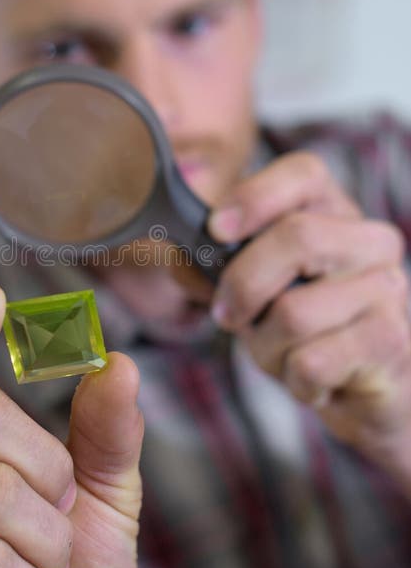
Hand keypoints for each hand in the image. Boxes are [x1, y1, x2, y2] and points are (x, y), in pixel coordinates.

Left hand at [208, 152, 410, 482]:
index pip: (303, 174)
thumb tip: (178, 256)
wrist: (368, 393)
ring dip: (267, 349)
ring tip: (286, 356)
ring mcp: (387, 290)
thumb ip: (219, 267)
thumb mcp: (259, 291)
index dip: (254, 196)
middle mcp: (371, 242)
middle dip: (243, 283)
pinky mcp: (389, 342)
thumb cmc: (306, 332)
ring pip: (294, 312)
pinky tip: (313, 381)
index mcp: (336, 214)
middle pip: (298, 237)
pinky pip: (310, 361)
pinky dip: (293, 380)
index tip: (216, 228)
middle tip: (228, 315)